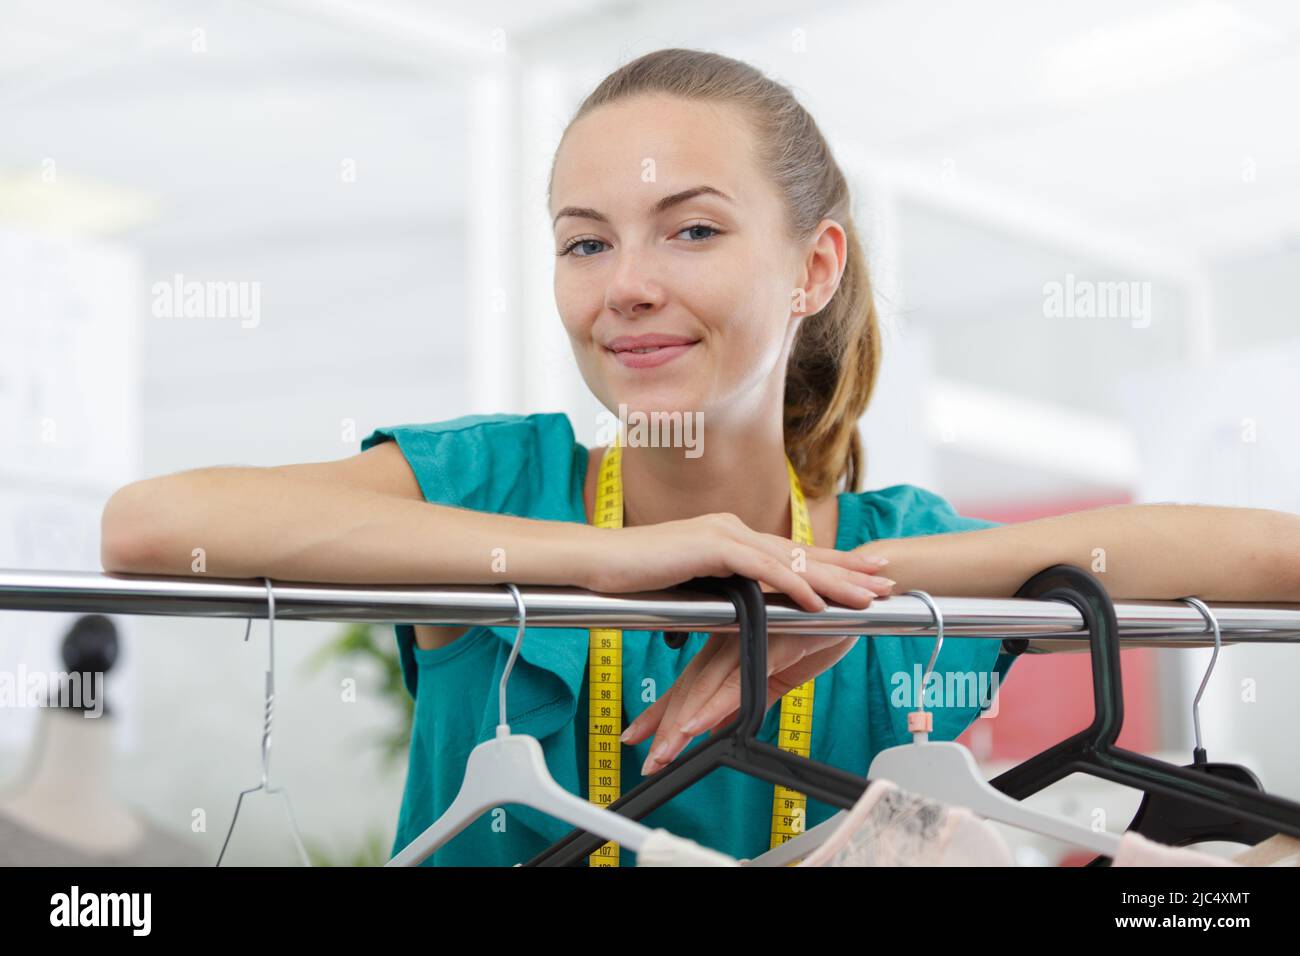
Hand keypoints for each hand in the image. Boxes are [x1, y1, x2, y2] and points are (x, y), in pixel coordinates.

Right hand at [581, 511, 892, 613]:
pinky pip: (763, 572)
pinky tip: (818, 604)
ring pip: (792, 562)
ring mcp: (724, 533)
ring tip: (868, 597)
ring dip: (834, 581)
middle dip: (848, 569)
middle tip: (886, 580)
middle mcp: (733, 527)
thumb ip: (718, 593)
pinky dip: (793, 588)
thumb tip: (740, 613)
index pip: (790, 554)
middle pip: (802, 553)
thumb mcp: (688, 586)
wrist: (597, 562)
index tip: (863, 576)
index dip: (830, 565)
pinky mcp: (712, 546)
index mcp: (729, 535)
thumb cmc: (633, 578)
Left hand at [620, 582, 888, 775]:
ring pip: (708, 688)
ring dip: (683, 723)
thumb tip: (723, 726)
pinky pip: (740, 681)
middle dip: (664, 726)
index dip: (663, 711)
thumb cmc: (821, 622)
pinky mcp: (774, 645)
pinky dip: (717, 705)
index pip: (690, 683)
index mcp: (730, 645)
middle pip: (691, 689)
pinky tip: (697, 725)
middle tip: (644, 756)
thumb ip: (752, 697)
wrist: (856, 596)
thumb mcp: (782, 670)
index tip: (636, 735)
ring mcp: (751, 642)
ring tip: (663, 752)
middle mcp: (733, 641)